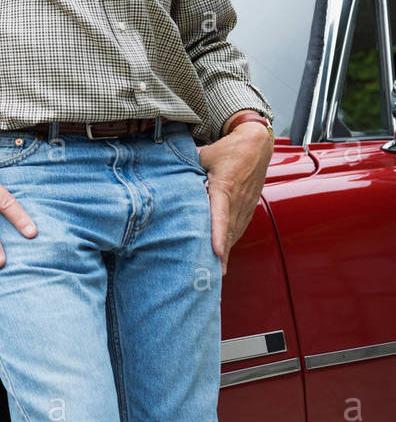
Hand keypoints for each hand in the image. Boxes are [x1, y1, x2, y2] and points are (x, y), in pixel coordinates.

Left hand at [197, 122, 273, 274]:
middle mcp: (237, 200)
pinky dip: (229, 243)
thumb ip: (185, 168)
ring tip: (214, 274)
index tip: (216, 252)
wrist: (256, 144)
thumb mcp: (204, 155)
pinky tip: (221, 256)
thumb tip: (165, 179)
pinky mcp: (247, 208)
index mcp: (225, 186)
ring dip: (224, 253)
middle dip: (219, 254)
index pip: (220, 213)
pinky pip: (237, 229)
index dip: (217, 233)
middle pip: (227, 231)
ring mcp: (245, 206)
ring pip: (233, 233)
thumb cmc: (228, 149)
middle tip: (208, 277)